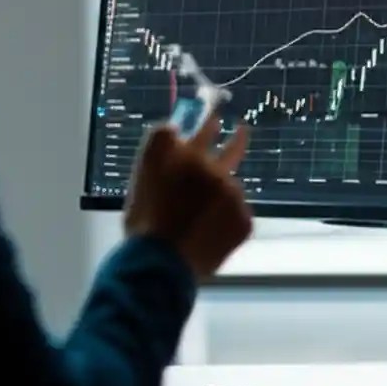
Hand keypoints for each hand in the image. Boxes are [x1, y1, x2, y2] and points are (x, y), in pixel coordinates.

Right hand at [123, 116, 252, 280]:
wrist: (161, 264)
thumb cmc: (145, 222)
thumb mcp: (142, 176)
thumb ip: (160, 147)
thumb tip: (177, 129)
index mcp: (186, 156)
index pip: (205, 128)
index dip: (209, 122)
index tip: (215, 120)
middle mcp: (215, 170)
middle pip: (232, 148)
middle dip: (238, 137)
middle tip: (242, 130)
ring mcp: (233, 196)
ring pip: (230, 191)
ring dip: (220, 198)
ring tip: (199, 221)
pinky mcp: (244, 220)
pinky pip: (237, 217)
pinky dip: (226, 224)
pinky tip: (208, 235)